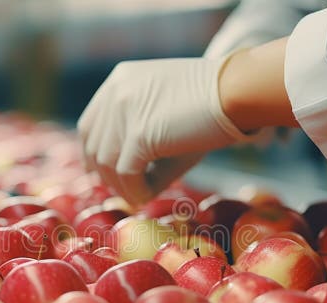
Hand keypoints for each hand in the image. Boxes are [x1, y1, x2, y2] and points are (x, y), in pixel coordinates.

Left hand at [78, 57, 252, 204]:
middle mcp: (115, 92)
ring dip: (122, 186)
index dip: (95, 156)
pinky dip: (135, 190)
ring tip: (141, 195)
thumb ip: (139, 145)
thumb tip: (127, 192)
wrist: (237, 91)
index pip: (90, 125)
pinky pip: (126, 173)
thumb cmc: (210, 107)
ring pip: (106, 163)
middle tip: (128, 192)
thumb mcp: (165, 119)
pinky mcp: (138, 132)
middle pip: (93, 146)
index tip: (109, 177)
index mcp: (119, 81)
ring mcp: (124, 110)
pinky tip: (146, 197)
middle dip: (107, 176)